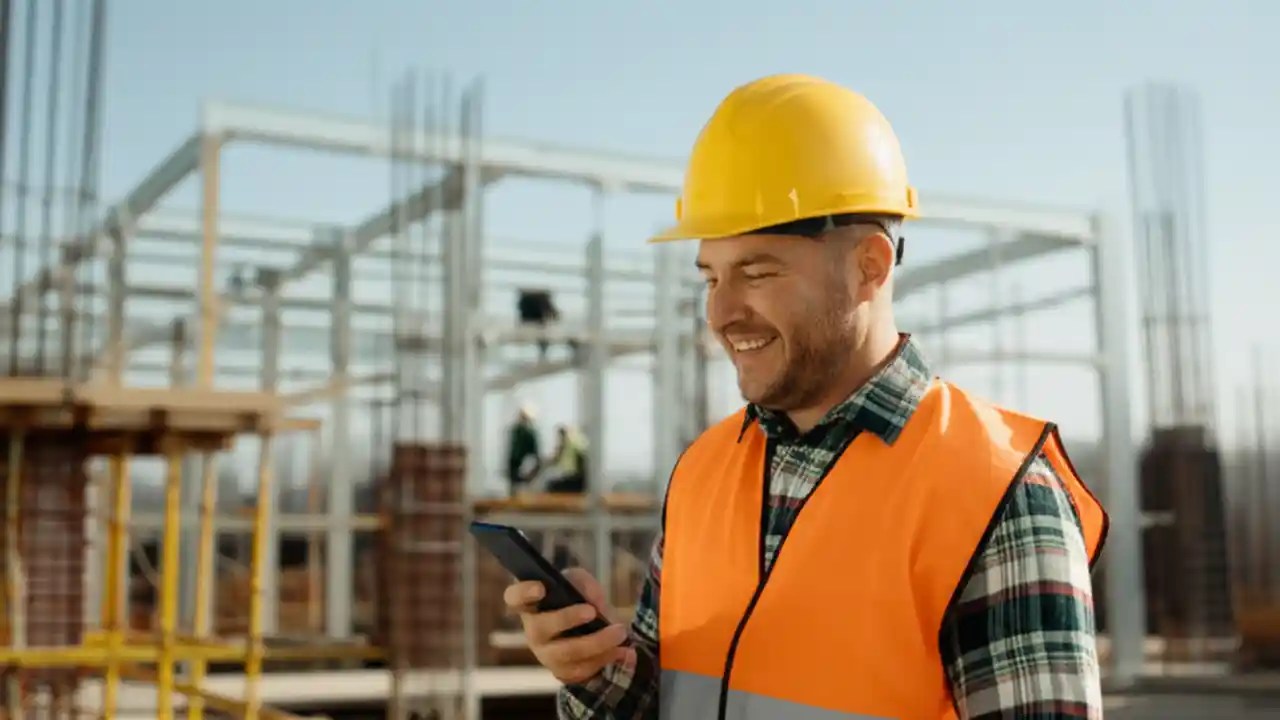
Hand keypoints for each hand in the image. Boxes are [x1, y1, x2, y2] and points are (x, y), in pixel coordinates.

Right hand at [503, 567, 635, 684]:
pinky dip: (607, 659)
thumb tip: (592, 601)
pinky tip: (625, 651)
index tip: (541, 588)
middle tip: (592, 611)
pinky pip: (584, 669)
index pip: (514, 598)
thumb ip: (584, 583)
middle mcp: (534, 631)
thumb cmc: (577, 601)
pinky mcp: (564, 672)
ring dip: (597, 642)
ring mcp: (547, 655)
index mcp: (531, 604)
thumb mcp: (580, 583)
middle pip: (542, 628)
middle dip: (567, 618)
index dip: (523, 593)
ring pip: (568, 652)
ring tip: (620, 632)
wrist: (590, 631)